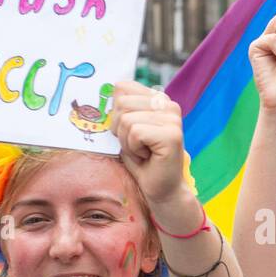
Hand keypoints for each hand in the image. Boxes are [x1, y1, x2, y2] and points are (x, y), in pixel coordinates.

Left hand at [108, 81, 188, 204]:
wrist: (161, 189)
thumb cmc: (142, 160)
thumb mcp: (126, 128)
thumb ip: (120, 108)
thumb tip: (103, 92)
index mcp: (158, 99)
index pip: (122, 87)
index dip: (117, 113)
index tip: (131, 132)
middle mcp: (168, 104)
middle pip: (121, 103)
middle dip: (120, 129)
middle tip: (136, 145)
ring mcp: (172, 119)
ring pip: (126, 120)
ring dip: (127, 142)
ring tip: (142, 152)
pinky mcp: (172, 135)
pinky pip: (135, 133)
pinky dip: (134, 149)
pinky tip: (147, 157)